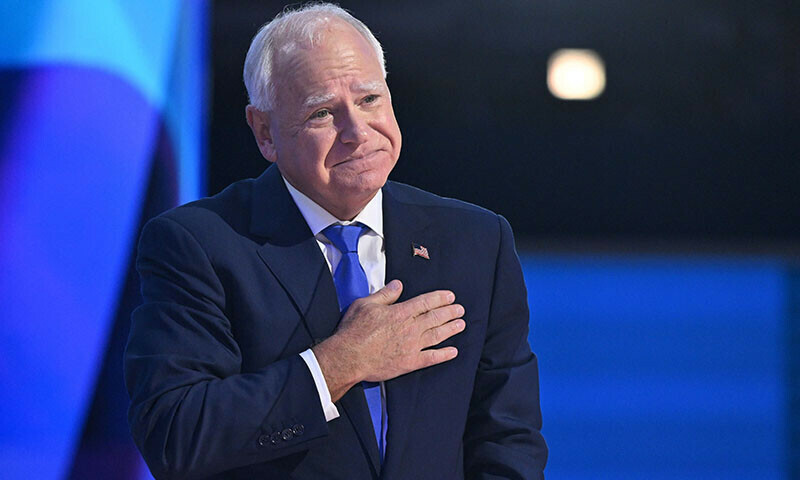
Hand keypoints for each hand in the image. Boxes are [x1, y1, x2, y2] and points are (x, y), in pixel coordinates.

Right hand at [312, 280, 464, 401]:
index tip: (450, 296)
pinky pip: (431, 358)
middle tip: (460, 309)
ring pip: (437, 335)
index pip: (426, 302)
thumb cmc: (354, 331)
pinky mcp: (409, 363)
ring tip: (460, 324)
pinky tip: (453, 351)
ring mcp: (411, 346)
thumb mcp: (365, 304)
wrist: (348, 357)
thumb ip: (385, 294)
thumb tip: (398, 285)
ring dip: (451, 329)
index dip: (440, 298)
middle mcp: (410, 328)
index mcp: (400, 312)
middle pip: (435, 317)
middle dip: (450, 312)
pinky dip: (444, 354)